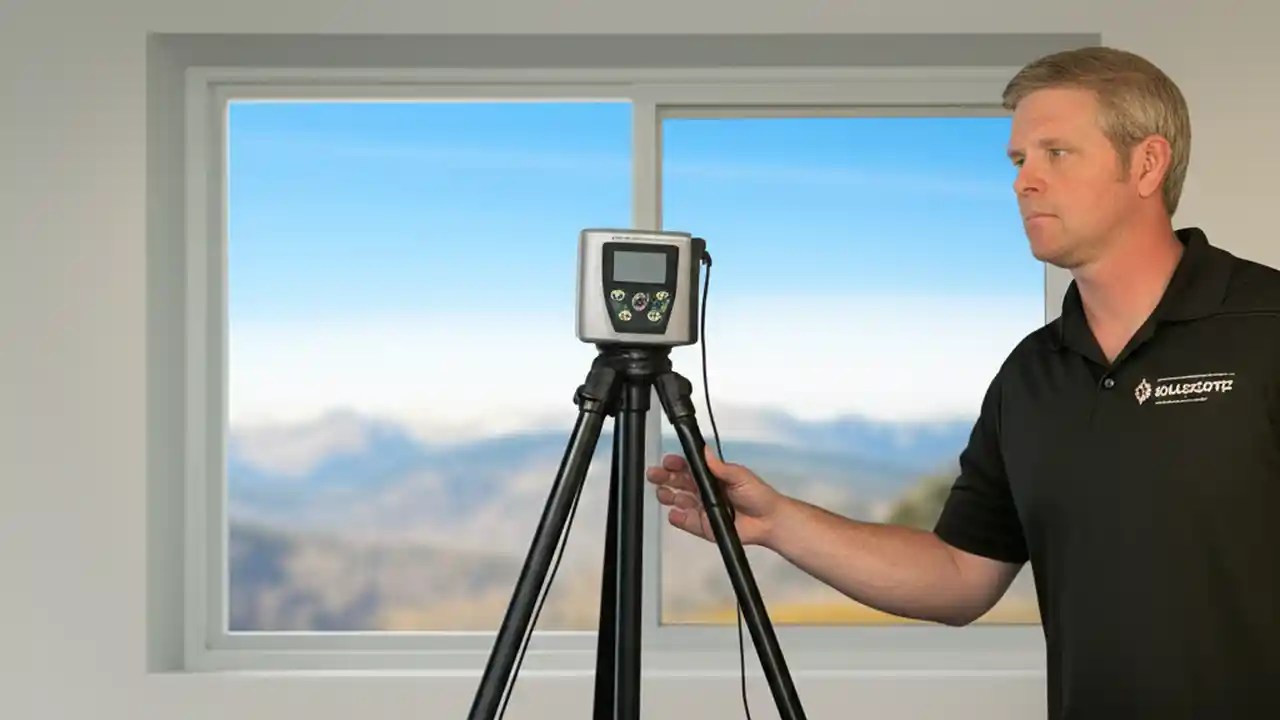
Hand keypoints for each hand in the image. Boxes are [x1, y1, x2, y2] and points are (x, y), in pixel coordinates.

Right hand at [645, 445, 786, 546]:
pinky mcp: (702, 526)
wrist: (768, 520)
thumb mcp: (739, 475)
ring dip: (667, 496)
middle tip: (654, 475)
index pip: (688, 467)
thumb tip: (704, 450)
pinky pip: (685, 522)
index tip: (667, 462)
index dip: (676, 464)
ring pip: (677, 501)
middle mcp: (702, 490)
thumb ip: (720, 466)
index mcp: (710, 475)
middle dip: (664, 478)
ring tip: (662, 494)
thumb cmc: (757, 494)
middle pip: (677, 482)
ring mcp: (700, 508)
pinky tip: (673, 513)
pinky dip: (677, 518)